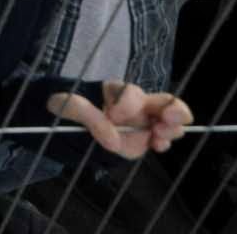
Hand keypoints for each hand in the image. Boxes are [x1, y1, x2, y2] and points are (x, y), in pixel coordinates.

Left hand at [50, 82, 190, 157]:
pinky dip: (164, 143)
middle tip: (168, 118)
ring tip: (161, 135)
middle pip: (163, 101)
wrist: (69, 129)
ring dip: (172, 128)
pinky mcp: (144, 139)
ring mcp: (143, 122)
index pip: (129, 92)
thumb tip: (111, 137)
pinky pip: (162, 140)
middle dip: (172, 108)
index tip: (113, 116)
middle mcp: (135, 104)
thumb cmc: (68, 109)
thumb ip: (80, 112)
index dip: (126, 103)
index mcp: (116, 91)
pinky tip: (158, 145)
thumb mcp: (64, 105)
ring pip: (170, 121)